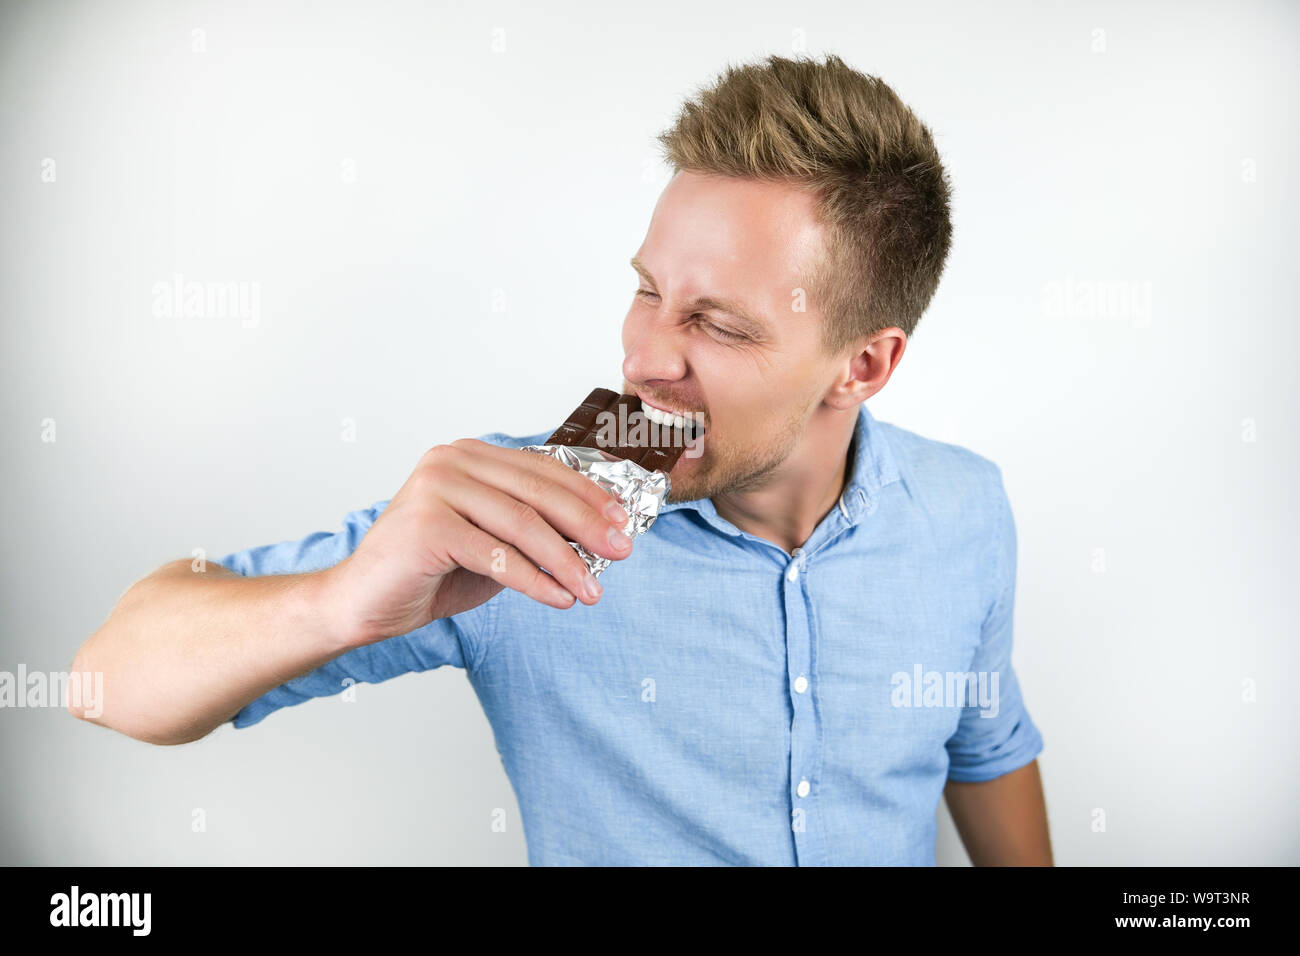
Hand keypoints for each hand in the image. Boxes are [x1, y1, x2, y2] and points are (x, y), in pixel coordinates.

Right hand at [325, 438, 633, 645]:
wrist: (364, 603)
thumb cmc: (429, 571)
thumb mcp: (494, 543)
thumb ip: (534, 530)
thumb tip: (600, 534)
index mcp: (469, 456)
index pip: (544, 468)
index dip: (590, 494)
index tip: (625, 522)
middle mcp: (451, 461)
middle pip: (538, 491)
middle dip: (588, 524)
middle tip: (622, 552)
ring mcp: (436, 488)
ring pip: (522, 523)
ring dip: (567, 560)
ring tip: (593, 589)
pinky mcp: (427, 524)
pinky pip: (497, 555)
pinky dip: (535, 580)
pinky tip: (560, 598)